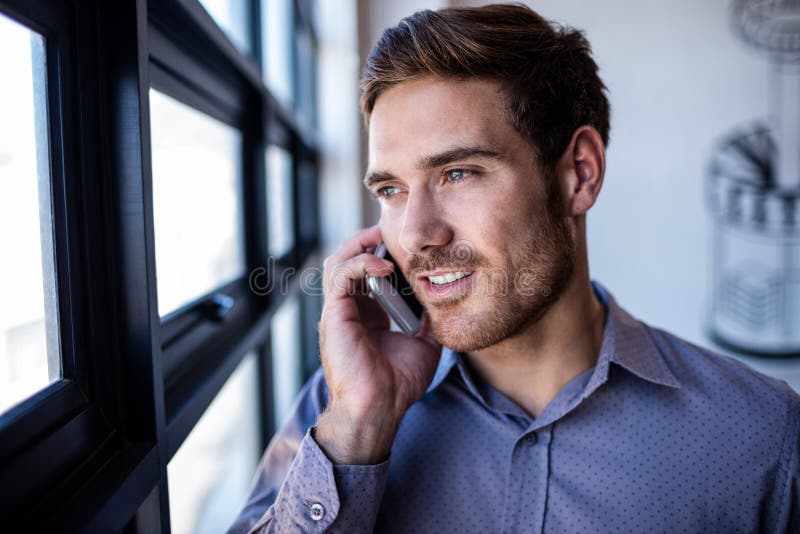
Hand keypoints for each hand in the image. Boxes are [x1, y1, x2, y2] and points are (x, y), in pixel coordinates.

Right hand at [315, 225, 440, 463]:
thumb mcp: (424, 344)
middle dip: (367, 239)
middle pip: (348, 259)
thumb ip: (430, 320)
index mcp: (367, 314)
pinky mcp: (335, 315)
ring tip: (382, 236)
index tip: (405, 242)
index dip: (381, 252)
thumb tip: (446, 300)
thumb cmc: (397, 384)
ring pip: (339, 261)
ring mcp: (340, 311)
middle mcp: (350, 309)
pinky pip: (342, 275)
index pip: (367, 271)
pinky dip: (361, 263)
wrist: (380, 408)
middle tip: (390, 229)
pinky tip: (384, 264)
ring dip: (360, 244)